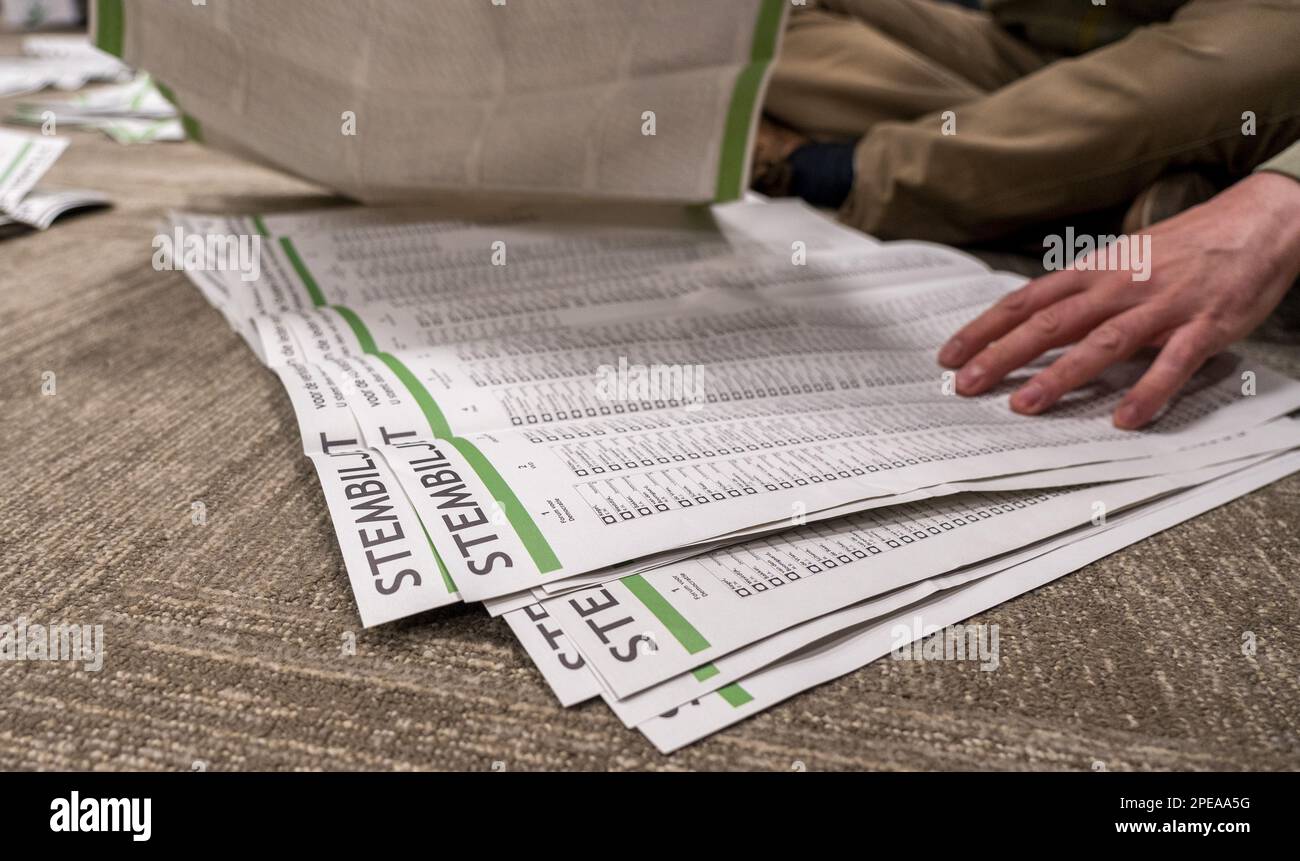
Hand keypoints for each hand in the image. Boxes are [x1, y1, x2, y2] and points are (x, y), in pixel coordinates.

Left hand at [938, 172, 1299, 428]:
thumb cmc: (1182, 248)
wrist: (1258, 221)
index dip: (985, 328)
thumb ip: (1079, 293)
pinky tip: (1125, 419)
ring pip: (1102, 343)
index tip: (949, 355)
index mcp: (1095, 271)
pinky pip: (1173, 363)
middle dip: (1004, 354)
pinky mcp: (1204, 326)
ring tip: (1024, 405)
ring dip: (1060, 376)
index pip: (1026, 300)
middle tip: (966, 384)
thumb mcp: (1121, 262)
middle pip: (1051, 322)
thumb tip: (1029, 325)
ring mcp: (1162, 306)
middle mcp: (1120, 286)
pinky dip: (1148, 392)